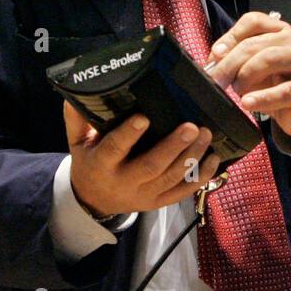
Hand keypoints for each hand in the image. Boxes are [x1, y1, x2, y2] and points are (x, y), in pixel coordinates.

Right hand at [63, 102, 220, 218]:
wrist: (93, 201)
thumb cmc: (90, 162)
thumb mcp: (77, 142)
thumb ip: (77, 118)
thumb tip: (75, 88)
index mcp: (101, 164)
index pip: (114, 149)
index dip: (128, 135)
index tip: (144, 117)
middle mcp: (124, 182)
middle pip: (152, 166)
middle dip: (174, 146)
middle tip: (192, 126)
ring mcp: (144, 195)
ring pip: (172, 178)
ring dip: (192, 157)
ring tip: (207, 134)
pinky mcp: (159, 202)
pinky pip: (183, 192)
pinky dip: (201, 177)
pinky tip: (215, 159)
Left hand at [205, 11, 290, 139]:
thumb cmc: (277, 82)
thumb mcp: (254, 66)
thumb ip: (235, 58)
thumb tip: (214, 60)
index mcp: (278, 31)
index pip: (253, 21)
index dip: (231, 36)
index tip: (216, 55)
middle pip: (255, 43)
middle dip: (230, 62)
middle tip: (217, 80)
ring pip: (269, 59)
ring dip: (246, 75)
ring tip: (237, 90)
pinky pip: (283, 91)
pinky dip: (262, 98)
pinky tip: (248, 103)